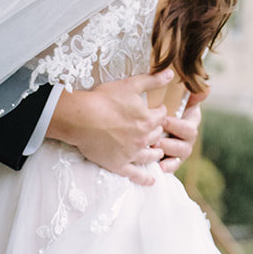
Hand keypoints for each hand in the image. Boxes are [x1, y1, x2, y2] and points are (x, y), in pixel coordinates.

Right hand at [48, 71, 173, 187]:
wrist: (81, 118)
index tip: (156, 110)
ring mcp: (131, 153)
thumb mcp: (130, 84)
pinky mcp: (119, 164)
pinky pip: (135, 174)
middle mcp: (143, 139)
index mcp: (148, 119)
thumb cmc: (104, 99)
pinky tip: (151, 180)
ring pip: (150, 155)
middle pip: (157, 135)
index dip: (159, 111)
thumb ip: (152, 80)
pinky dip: (145, 178)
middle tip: (154, 129)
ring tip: (157, 151)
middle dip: (157, 130)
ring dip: (155, 152)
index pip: (162, 116)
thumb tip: (171, 73)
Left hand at [158, 90, 203, 175]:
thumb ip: (191, 94)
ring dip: (167, 153)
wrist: (158, 117)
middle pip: (185, 145)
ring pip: (179, 156)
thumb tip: (206, 89)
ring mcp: (182, 150)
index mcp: (191, 121)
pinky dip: (167, 167)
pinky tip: (159, 167)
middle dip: (170, 143)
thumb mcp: (178, 96)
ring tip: (154, 149)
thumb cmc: (168, 103)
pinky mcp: (174, 159)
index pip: (189, 128)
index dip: (176, 126)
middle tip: (155, 139)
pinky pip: (173, 166)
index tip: (163, 121)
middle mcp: (189, 138)